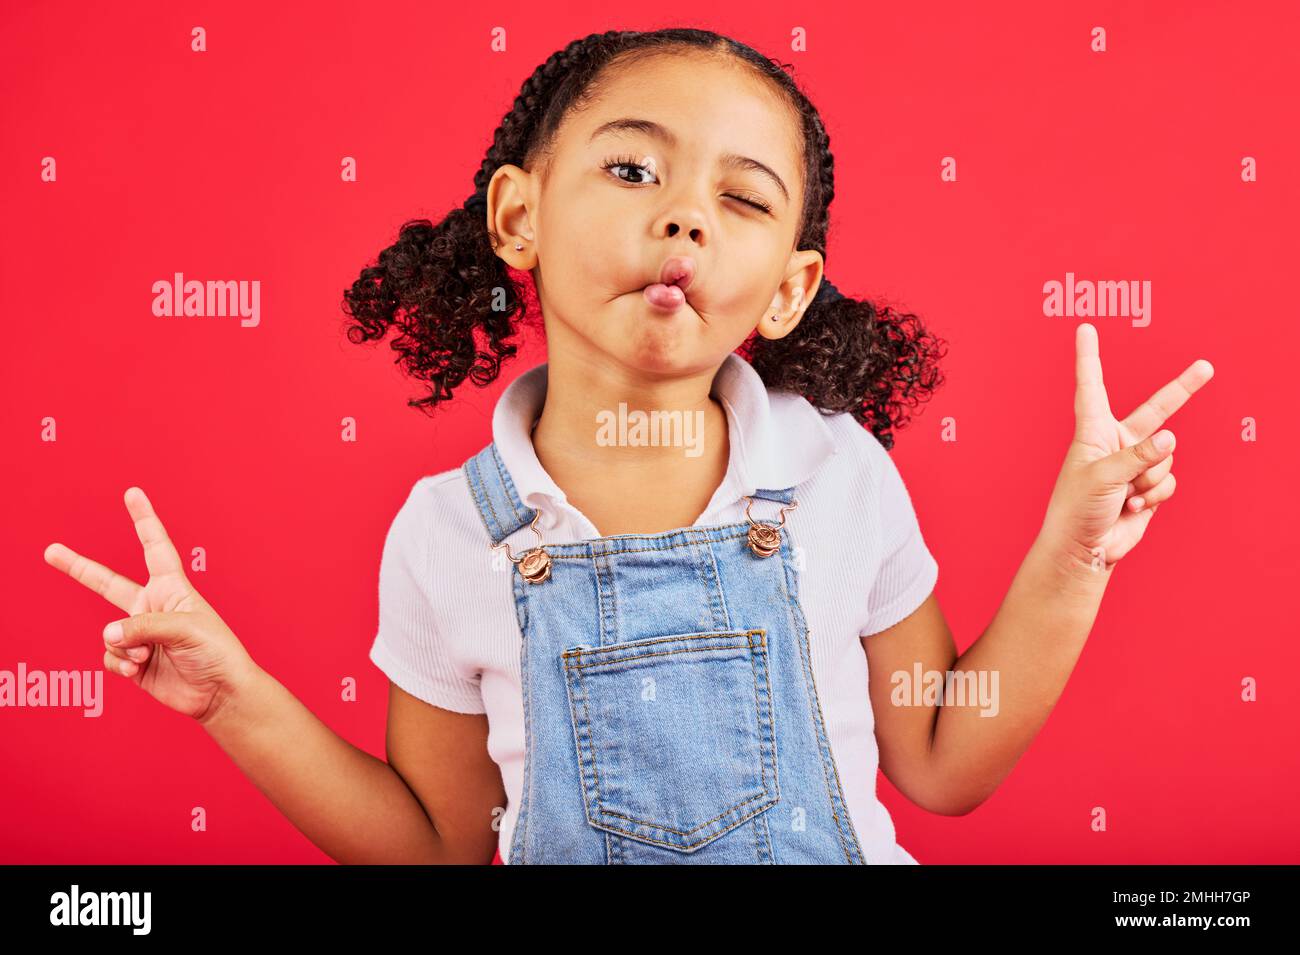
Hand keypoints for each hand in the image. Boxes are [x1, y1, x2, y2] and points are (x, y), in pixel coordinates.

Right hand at [44, 487, 258, 724]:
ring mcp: (140, 635)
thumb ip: (143, 627)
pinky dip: (120, 664)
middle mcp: (152, 607)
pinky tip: (139, 670)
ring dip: (125, 646)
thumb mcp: (185, 629)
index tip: (133, 493)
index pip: (154, 546)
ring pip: (109, 633)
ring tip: (148, 656)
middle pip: (106, 583)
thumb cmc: (216, 652)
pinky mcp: (132, 660)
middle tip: (50, 551)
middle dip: (78, 568)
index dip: (143, 519)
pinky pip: (109, 656)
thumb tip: (108, 635)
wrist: (219, 693)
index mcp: (172, 588)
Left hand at [1040, 323, 1213, 572]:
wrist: (1083, 549)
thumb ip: (1139, 456)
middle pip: (1157, 411)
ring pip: (1165, 458)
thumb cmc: (1077, 509)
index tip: (1084, 329)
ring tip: (1125, 495)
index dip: (1089, 357)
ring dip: (1150, 479)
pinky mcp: (1147, 487)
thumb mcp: (1103, 476)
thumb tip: (1171, 439)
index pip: (1092, 386)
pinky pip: (1168, 482)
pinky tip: (1132, 508)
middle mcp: (1116, 442)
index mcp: (1093, 431)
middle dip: (1183, 389)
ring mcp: (1135, 464)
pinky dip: (1154, 495)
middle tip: (1206, 367)